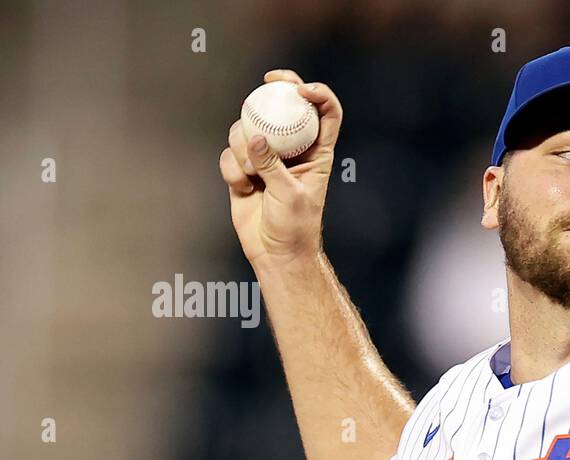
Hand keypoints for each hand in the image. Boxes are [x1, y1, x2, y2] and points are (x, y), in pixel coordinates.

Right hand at [218, 70, 342, 264]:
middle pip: (284, 109)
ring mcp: (265, 158)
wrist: (276, 253)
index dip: (318, 95)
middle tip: (268, 82)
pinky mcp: (243, 169)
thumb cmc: (295, 228)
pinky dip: (232, 168)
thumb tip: (255, 138)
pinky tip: (240, 186)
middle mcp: (291, 150)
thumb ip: (272, 166)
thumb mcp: (289, 196)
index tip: (301, 88)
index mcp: (316, 153)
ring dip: (243, 146)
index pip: (326, 115)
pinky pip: (230, 155)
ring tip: (250, 174)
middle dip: (275, 90)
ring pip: (248, 129)